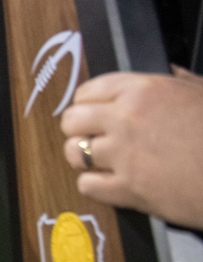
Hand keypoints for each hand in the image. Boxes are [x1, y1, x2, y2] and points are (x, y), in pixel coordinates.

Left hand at [60, 69, 202, 228]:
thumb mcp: (202, 91)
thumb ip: (175, 80)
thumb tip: (163, 72)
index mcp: (142, 90)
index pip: (87, 91)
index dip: (87, 103)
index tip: (92, 111)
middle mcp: (126, 119)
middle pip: (71, 120)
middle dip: (78, 127)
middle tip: (91, 134)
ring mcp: (124, 155)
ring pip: (73, 152)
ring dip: (81, 156)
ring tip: (96, 159)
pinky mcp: (128, 189)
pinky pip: (87, 185)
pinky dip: (93, 184)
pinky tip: (106, 181)